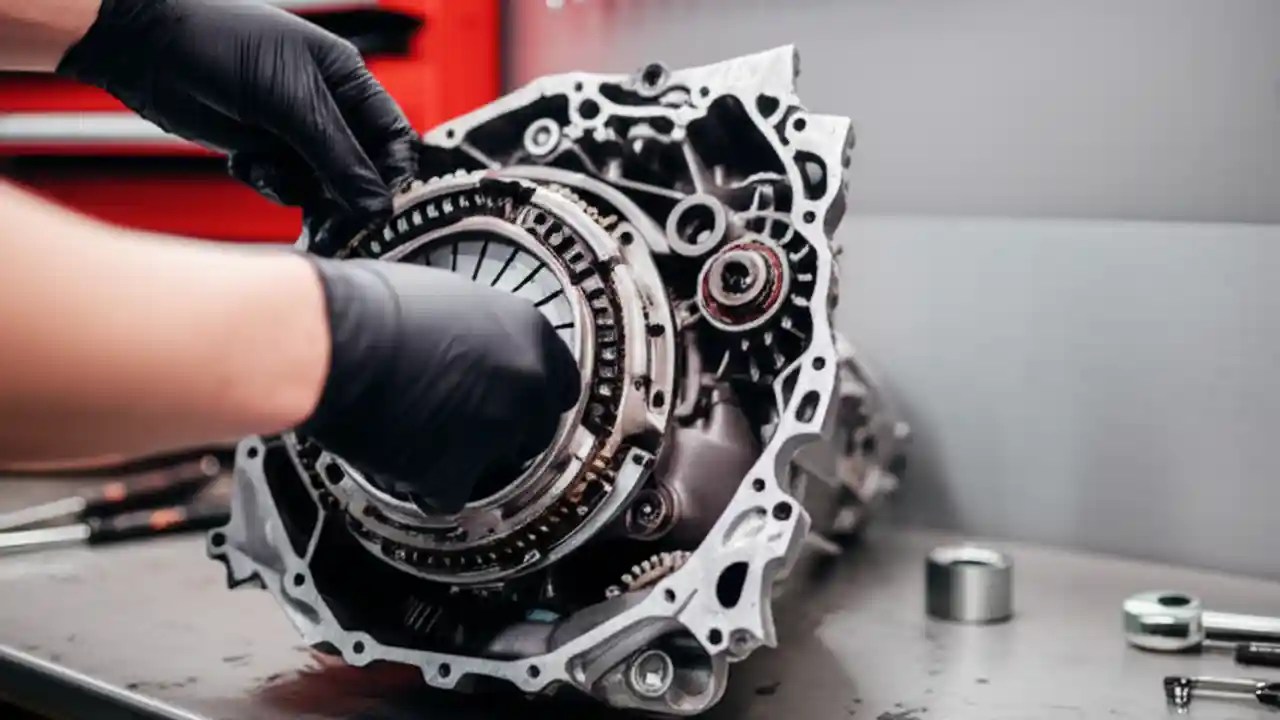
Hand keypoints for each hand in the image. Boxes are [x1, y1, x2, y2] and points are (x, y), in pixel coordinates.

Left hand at [57, 0, 414, 244]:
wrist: (145, 46)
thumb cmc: (219, 45)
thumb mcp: (292, 104)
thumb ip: (339, 158)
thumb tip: (377, 206)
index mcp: (348, 79)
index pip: (394, 137)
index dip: (392, 175)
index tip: (378, 206)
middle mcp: (327, 106)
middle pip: (360, 169)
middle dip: (346, 196)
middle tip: (334, 222)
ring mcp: (294, 130)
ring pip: (324, 184)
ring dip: (302, 193)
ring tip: (273, 178)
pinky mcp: (264, 149)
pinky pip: (287, 186)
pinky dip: (271, 185)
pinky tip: (247, 165)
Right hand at [301, 259, 581, 512]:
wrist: (334, 343)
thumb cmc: (376, 307)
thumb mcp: (454, 299)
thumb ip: (487, 332)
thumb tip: (484, 347)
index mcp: (531, 336)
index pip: (562, 384)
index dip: (534, 395)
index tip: (515, 399)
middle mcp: (526, 386)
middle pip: (537, 430)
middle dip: (505, 430)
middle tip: (463, 419)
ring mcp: (496, 433)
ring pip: (496, 464)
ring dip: (469, 458)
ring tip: (425, 434)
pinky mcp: (456, 473)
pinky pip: (451, 495)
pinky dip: (428, 486)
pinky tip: (404, 458)